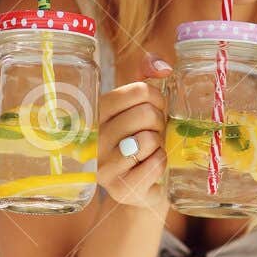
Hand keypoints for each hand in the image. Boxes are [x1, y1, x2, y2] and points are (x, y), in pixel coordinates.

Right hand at [95, 54, 170, 216]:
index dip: (157, 98)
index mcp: (95, 114)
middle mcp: (93, 140)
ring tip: (149, 151)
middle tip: (153, 134)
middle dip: (159, 123)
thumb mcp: (139, 110)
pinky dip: (162, 162)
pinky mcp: (122, 189)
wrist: (142, 188)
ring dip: (159, 144)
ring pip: (149, 139)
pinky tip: (150, 168)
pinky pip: (156, 163)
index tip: (154, 110)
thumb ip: (147, 82)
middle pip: (146, 114)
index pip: (138, 90)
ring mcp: (104, 167)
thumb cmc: (140, 143)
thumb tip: (163, 67)